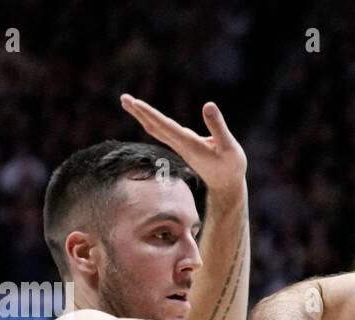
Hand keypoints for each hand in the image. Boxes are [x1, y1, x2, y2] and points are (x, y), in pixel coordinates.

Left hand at [120, 94, 245, 193]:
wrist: (226, 186)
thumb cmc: (230, 167)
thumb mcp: (229, 146)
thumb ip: (217, 126)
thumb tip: (208, 105)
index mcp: (189, 144)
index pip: (165, 126)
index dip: (150, 114)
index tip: (136, 103)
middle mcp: (180, 145)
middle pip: (154, 127)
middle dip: (139, 112)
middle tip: (123, 98)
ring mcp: (180, 146)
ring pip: (156, 129)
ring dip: (142, 115)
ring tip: (129, 102)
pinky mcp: (183, 146)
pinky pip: (163, 131)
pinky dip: (152, 120)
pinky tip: (146, 115)